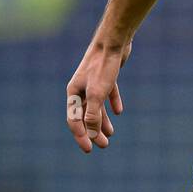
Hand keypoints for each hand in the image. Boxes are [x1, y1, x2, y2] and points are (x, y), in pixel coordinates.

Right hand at [66, 37, 132, 151]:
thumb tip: (90, 133)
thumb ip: (93, 114)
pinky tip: (119, 111)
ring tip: (111, 134)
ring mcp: (94, 82)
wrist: (113, 41)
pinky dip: (112, 103)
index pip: (74, 120)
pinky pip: (108, 94)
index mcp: (73, 93)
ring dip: (103, 121)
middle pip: (85, 115)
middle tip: (103, 145)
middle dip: (93, 132)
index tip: (90, 149)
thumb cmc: (103, 67)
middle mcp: (81, 88)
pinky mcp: (106, 76)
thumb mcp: (98, 94)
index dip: (81, 136)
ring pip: (96, 106)